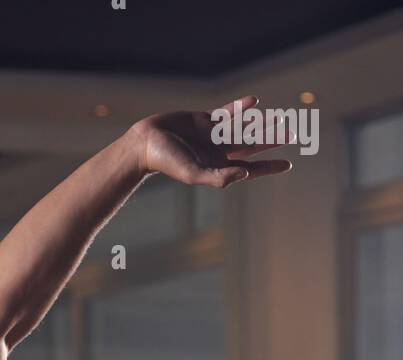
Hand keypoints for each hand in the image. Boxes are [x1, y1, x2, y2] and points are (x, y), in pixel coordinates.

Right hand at [131, 94, 294, 188]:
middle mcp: (218, 152)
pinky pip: (227, 113)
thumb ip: (218, 177)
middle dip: (271, 141)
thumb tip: (245, 175)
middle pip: (251, 146)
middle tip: (292, 135)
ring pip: (243, 128)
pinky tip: (255, 102)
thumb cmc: (167, 162)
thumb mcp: (193, 173)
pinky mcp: (204, 120)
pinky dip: (240, 108)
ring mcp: (212, 135)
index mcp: (218, 167)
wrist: (146, 142)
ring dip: (261, 124)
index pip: (250, 168)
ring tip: (280, 118)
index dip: (269, 166)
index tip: (288, 164)